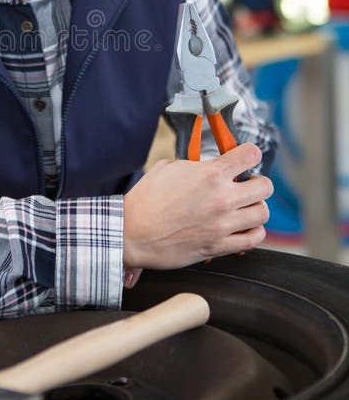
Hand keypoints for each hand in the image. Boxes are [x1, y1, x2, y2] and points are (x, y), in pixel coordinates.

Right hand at [123, 143, 272, 270]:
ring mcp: (223, 224)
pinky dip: (253, 230)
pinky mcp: (219, 246)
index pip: (251, 154)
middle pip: (265, 186)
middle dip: (257, 182)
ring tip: (243, 207)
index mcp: (211, 174)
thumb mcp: (168, 167)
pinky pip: (254, 238)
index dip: (250, 153)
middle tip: (245, 185)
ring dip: (255, 207)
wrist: (133, 232)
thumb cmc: (146, 199)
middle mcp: (222, 199)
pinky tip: (242, 226)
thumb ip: (194, 164)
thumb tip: (206, 164)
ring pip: (263, 213)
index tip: (245, 157)